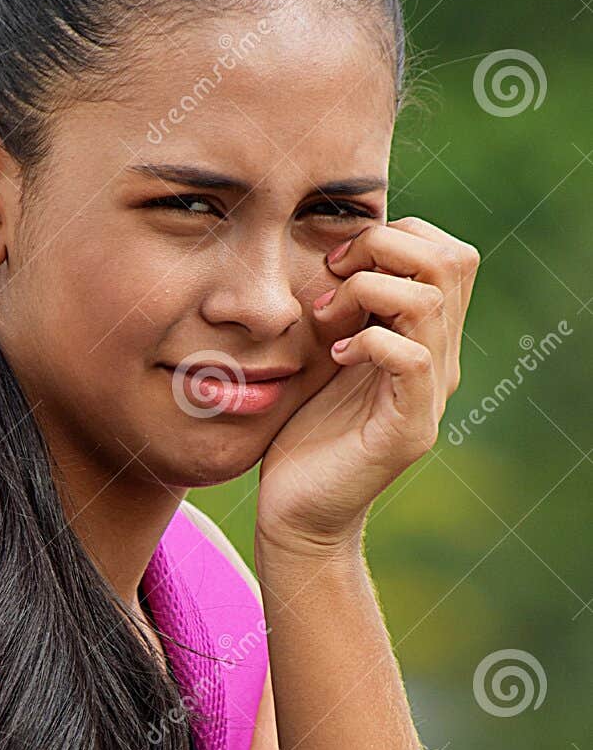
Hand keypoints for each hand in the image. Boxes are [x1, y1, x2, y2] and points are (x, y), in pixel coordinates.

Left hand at [256, 216, 478, 559]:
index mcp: (424, 338)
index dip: (396, 236)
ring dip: (368, 292)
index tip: (339, 263)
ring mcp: (429, 396)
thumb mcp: (325, 353)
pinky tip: (337, 356)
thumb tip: (340, 249)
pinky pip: (411, 359)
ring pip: (429, 303)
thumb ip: (347, 308)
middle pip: (452, 261)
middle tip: (336, 277)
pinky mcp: (409, 429)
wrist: (297, 513)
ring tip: (328, 319)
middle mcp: (439, 361)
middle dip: (385, 248)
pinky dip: (369, 342)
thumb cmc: (303, 432)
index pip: (447, 252)